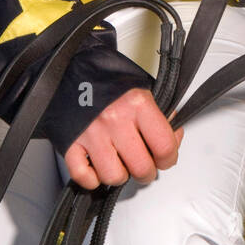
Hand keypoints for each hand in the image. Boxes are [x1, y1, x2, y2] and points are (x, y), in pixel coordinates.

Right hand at [63, 87, 183, 190]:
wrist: (77, 66)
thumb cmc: (110, 76)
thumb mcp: (143, 87)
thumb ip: (161, 114)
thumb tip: (173, 138)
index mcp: (137, 104)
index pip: (164, 146)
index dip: (169, 159)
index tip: (165, 159)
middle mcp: (115, 119)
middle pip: (141, 167)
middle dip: (147, 172)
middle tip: (144, 165)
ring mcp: (92, 133)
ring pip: (114, 176)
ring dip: (120, 175)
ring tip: (120, 163)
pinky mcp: (71, 142)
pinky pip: (83, 176)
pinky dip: (92, 179)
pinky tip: (98, 168)